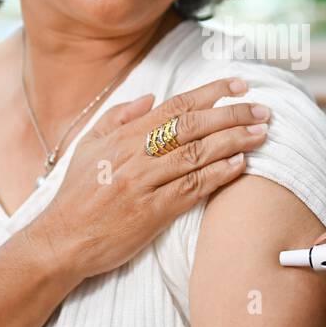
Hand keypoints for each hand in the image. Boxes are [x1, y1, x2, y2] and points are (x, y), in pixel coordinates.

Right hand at [26, 76, 270, 283]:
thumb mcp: (89, 146)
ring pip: (196, 154)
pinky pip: (191, 188)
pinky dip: (218, 174)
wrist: (61, 241)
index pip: (176, 106)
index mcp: (124, 136)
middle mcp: (135, 154)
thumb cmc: (77, 194)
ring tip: (261, 133)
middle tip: (264, 110)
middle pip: (192, 126)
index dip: (211, 93)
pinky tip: (240, 165)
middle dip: (232, 114)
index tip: (240, 85)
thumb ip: (119, 117)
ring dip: (233, 141)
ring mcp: (143, 183)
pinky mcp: (151, 212)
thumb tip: (152, 97)